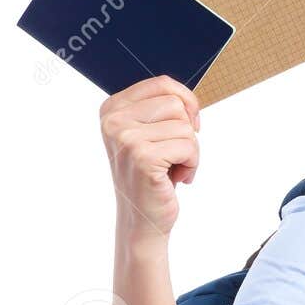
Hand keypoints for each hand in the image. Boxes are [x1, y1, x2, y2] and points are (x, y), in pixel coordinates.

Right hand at [101, 75, 201, 242]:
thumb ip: (160, 109)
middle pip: (176, 105)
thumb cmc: (151, 176)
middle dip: (187, 132)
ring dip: (190, 152)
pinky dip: (192, 165)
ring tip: (173, 169)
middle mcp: (114, 121)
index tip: (189, 125)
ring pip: (185, 126)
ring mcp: (126, 138)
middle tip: (176, 155)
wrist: (142, 219)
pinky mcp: (143, 157)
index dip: (186, 103)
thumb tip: (187, 97)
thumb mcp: (149, 135)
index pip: (162, 84)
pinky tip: (177, 179)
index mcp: (112, 108)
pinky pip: (189, 147)